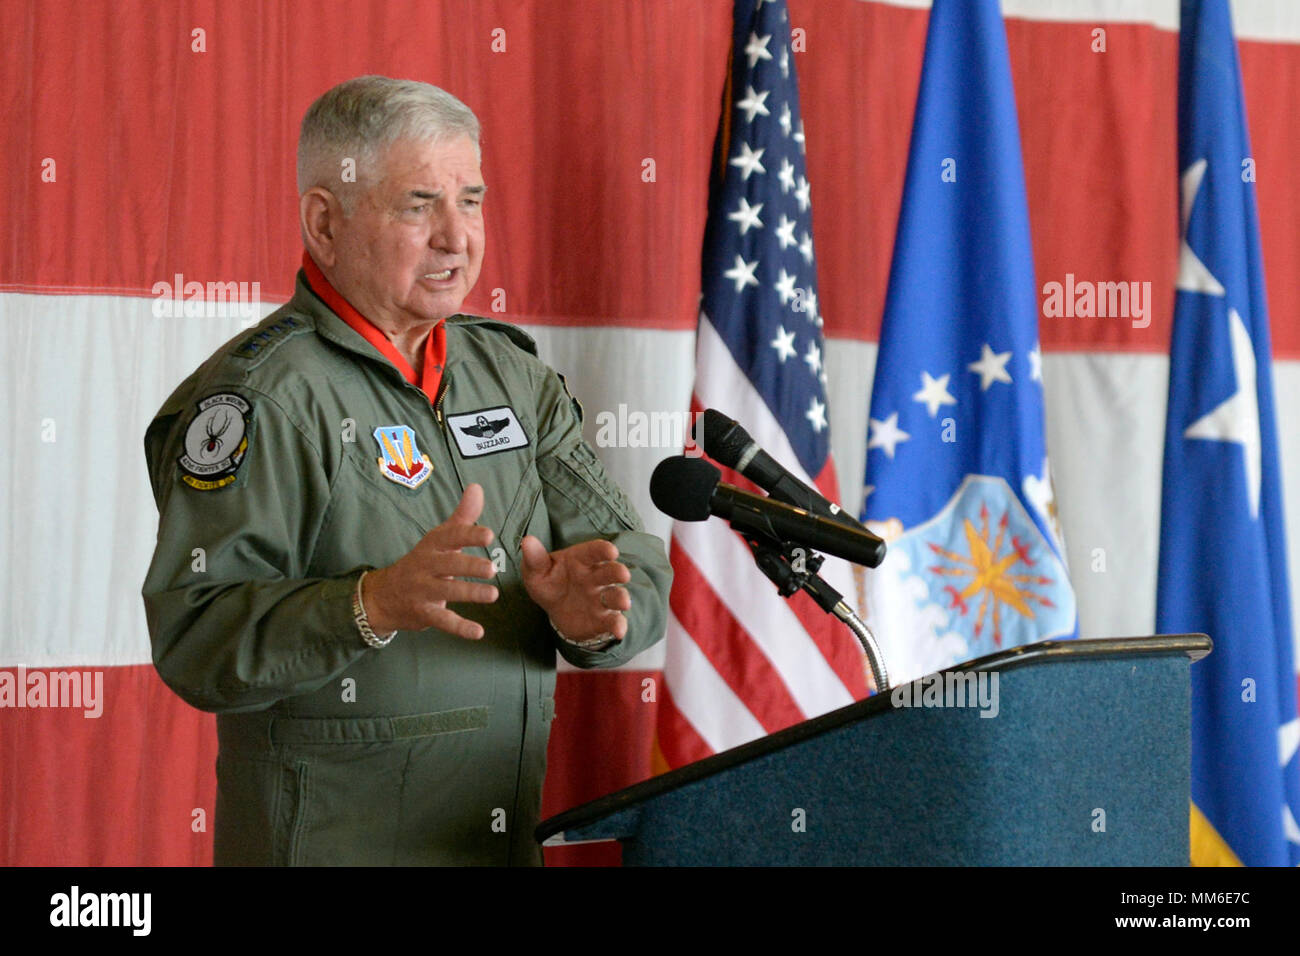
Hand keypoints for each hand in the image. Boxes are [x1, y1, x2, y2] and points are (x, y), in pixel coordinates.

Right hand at [362, 484, 498, 639]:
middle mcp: (425, 566)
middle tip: (492, 569)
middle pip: (448, 565)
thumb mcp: (439, 539)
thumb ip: (462, 517)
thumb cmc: (422, 562)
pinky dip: (460, 628)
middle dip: (469, 567)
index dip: (468, 535)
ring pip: (446, 592)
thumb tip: (477, 487)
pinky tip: (478, 632)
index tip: (488, 535)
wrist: (382, 595)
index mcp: (432, 545)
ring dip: (470, 594)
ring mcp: (422, 591)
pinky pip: (442, 621)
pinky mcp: (422, 614)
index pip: (450, 537)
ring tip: (493, 596)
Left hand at [520, 536, 631, 644]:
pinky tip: (619, 631)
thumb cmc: (549, 582)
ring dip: (621, 598)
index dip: (603, 550)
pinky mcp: (603, 618)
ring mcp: (602, 598)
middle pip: (611, 572)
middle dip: (618, 572)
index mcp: (582, 561)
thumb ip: (534, 558)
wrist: (556, 609)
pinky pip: (613, 621)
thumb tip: (527, 541)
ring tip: (624, 603)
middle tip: (623, 574)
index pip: (594, 551)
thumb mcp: (537, 571)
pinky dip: (619, 625)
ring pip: (615, 596)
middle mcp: (596, 577)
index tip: (611, 551)